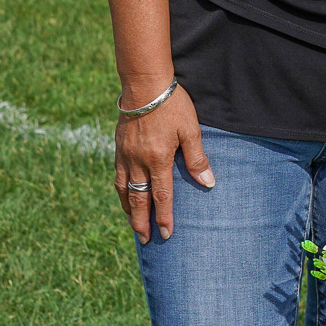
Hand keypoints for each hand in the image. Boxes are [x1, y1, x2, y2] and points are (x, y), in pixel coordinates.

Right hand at [113, 82, 213, 243]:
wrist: (144, 85)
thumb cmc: (173, 106)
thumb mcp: (191, 130)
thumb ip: (197, 159)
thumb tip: (208, 184)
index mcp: (158, 159)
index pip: (162, 196)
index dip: (165, 217)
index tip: (168, 234)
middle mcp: (138, 162)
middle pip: (139, 199)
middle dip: (142, 222)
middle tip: (146, 240)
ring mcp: (125, 156)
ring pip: (125, 190)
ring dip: (129, 210)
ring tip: (134, 224)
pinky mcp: (118, 148)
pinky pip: (117, 176)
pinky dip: (121, 191)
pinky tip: (124, 195)